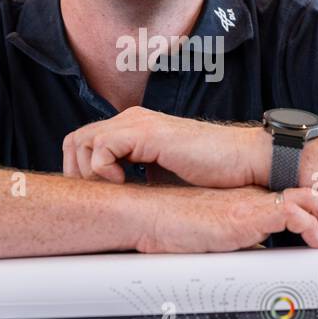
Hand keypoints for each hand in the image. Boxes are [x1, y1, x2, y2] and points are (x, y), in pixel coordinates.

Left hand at [63, 106, 266, 188]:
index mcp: (133, 128)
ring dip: (90, 173)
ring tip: (114, 190)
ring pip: (82, 142)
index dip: (80, 171)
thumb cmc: (212, 172)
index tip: (96, 196)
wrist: (243, 162)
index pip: (84, 143)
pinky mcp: (147, 132)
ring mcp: (138, 123)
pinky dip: (104, 169)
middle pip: (74, 141)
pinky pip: (102, 146)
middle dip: (77, 173)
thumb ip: (136, 178)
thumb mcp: (161, 176)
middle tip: (99, 196)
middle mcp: (132, 120)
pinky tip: (126, 182)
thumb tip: (114, 198)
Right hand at [132, 184, 317, 253]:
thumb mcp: (221, 242)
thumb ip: (244, 247)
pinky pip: (291, 213)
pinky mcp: (247, 213)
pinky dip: (312, 227)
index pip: (306, 201)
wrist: (150, 218)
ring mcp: (255, 203)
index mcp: (256, 202)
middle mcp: (260, 198)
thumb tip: (262, 264)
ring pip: (312, 199)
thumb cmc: (176, 230)